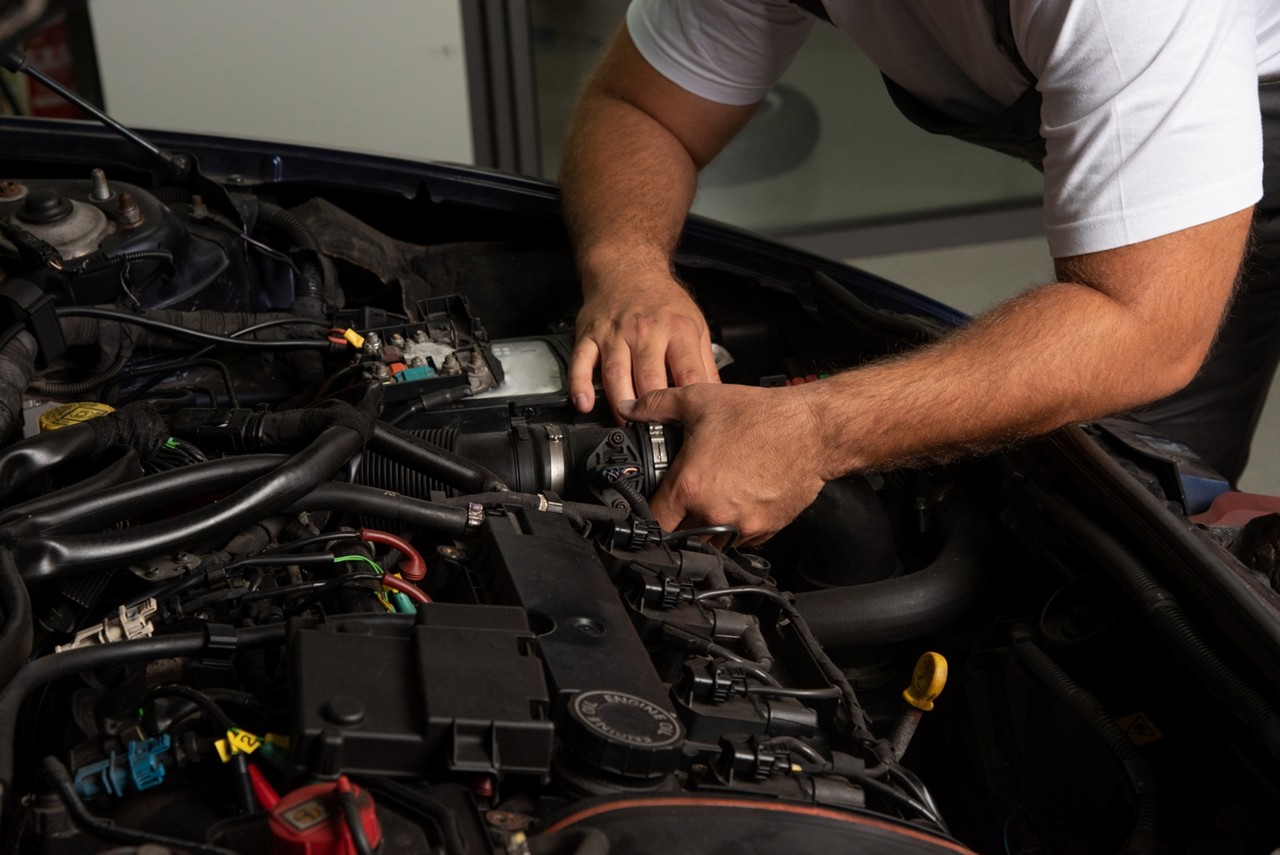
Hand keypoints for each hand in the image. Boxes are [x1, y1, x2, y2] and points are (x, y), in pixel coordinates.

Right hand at [570, 272, 718, 419]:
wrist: (627, 268)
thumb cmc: (663, 301)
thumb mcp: (696, 325)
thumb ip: (705, 363)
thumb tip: (718, 398)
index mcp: (677, 330)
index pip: (687, 372)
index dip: (689, 402)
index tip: (689, 426)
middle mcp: (646, 331)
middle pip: (649, 378)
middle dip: (652, 409)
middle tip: (654, 434)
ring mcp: (615, 334)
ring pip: (616, 374)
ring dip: (620, 403)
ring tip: (626, 425)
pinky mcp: (590, 335)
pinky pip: (581, 362)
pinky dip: (580, 384)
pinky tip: (583, 403)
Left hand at [619, 382, 830, 545]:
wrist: (813, 430)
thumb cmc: (761, 416)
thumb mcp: (699, 400)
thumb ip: (656, 405)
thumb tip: (628, 406)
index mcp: (690, 486)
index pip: (653, 520)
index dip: (646, 515)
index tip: (649, 508)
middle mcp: (713, 513)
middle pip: (679, 537)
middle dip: (675, 524)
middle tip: (678, 504)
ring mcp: (741, 525)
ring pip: (710, 544)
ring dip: (703, 530)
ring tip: (708, 503)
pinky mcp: (765, 530)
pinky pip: (739, 541)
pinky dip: (733, 528)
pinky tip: (736, 503)